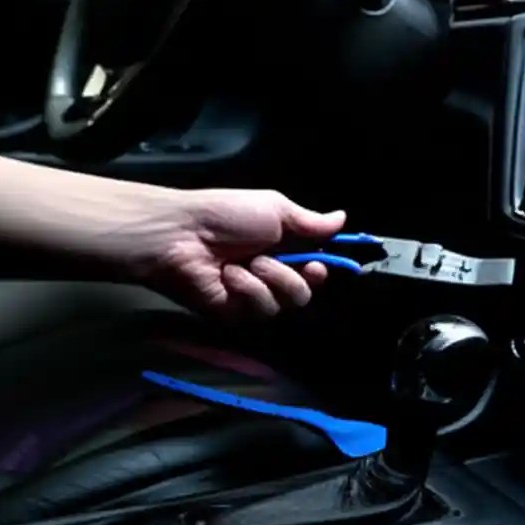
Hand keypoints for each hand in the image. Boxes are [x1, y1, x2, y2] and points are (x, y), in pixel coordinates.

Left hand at [119, 189, 345, 318]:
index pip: (315, 268)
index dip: (321, 269)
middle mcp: (271, 274)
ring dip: (269, 280)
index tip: (317, 263)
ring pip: (287, 304)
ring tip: (244, 263)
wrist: (182, 235)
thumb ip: (311, 221)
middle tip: (270, 259)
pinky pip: (261, 312)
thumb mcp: (275, 209)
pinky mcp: (236, 314)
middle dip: (294, 276)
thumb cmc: (226, 216)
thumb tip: (342, 218)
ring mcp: (253, 296)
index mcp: (282, 248)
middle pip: (306, 292)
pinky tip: (229, 277)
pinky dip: (248, 291)